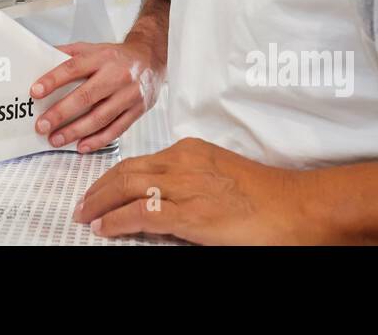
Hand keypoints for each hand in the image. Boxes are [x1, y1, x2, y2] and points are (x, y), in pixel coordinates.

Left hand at [30, 39, 163, 152]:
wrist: (151, 58)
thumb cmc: (118, 56)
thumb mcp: (93, 47)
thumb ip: (69, 53)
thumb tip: (41, 58)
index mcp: (102, 57)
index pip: (73, 67)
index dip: (53, 80)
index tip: (35, 91)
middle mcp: (117, 75)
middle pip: (86, 96)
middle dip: (61, 113)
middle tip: (42, 125)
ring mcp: (129, 94)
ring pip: (100, 117)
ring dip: (76, 131)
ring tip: (56, 139)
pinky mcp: (137, 110)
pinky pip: (116, 129)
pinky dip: (97, 140)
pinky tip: (81, 146)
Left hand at [74, 137, 312, 243]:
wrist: (295, 207)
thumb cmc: (266, 197)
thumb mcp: (220, 177)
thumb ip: (191, 181)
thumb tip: (163, 201)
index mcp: (191, 150)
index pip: (140, 161)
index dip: (113, 176)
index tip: (100, 188)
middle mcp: (183, 162)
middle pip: (125, 170)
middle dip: (98, 188)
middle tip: (82, 204)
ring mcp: (185, 187)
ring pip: (127, 188)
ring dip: (100, 203)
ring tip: (86, 216)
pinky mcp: (190, 213)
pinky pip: (141, 214)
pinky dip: (117, 221)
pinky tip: (104, 228)